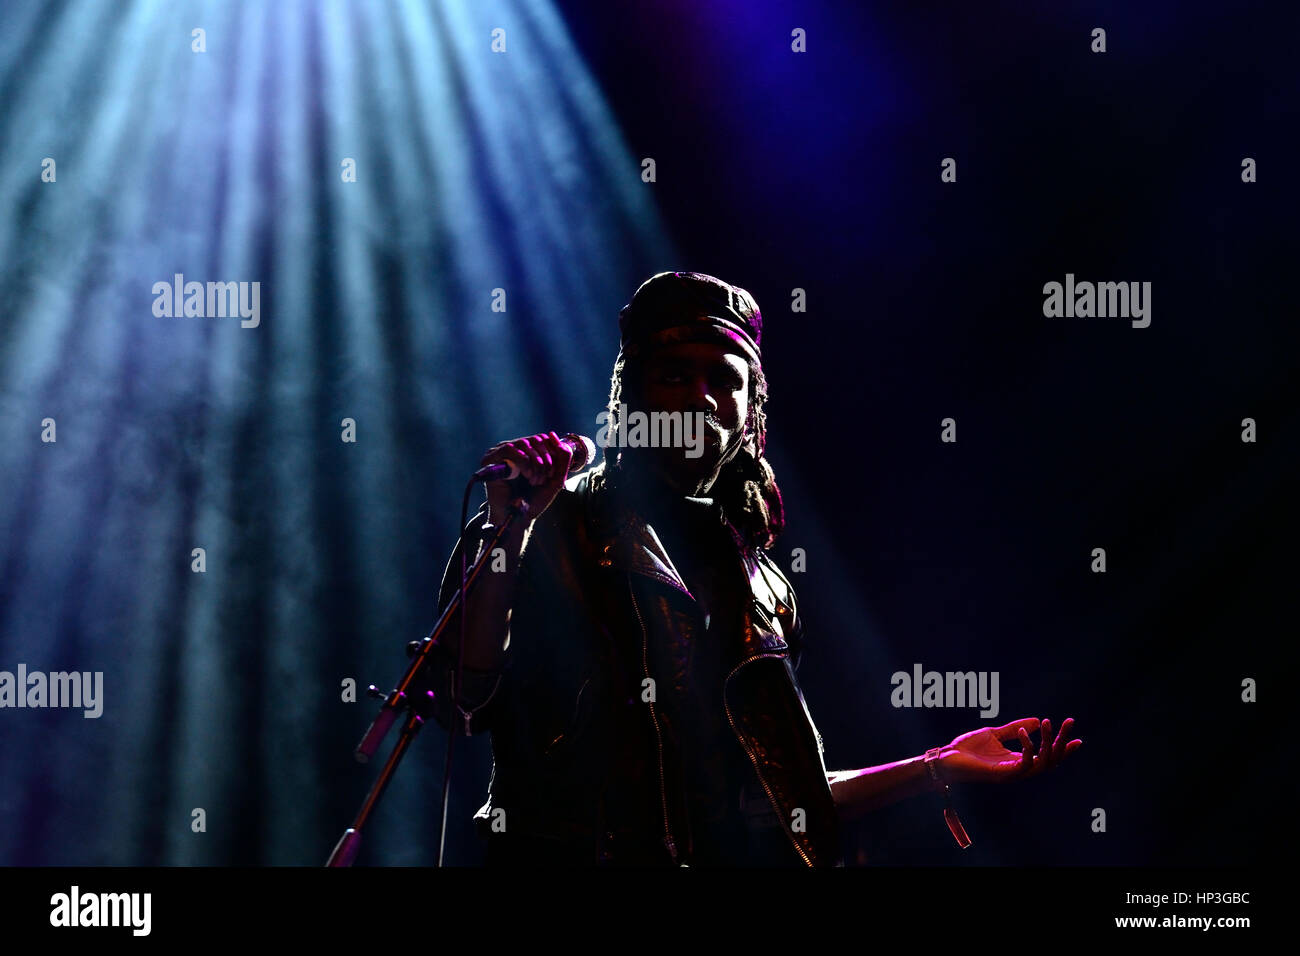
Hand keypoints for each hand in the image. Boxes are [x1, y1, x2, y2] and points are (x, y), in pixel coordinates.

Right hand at [479, 431, 573, 526]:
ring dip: (535, 463)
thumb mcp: (555, 478)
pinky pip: (509, 449)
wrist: (518, 516)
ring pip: (524, 443)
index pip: (543, 439)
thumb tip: (559, 439)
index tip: (553, 473)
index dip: (552, 453)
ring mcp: (500, 453)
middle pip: (535, 440)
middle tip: (544, 479)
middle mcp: (513, 449)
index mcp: (527, 451)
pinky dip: (522, 462)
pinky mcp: (490, 459)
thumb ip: (562, 459)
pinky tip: (526, 476)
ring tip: (534, 480)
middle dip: (545, 460)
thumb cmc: (534, 498)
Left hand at [937, 717, 1081, 783]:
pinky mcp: (1003, 774)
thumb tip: (1036, 720)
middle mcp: (1019, 769)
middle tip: (1069, 722)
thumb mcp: (994, 733)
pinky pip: (1024, 764)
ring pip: (1042, 763)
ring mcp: (1012, 774)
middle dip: (1061, 741)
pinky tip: (1021, 732)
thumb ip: (1014, 729)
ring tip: (1047, 722)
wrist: (946, 759)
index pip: (1047, 756)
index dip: (1062, 748)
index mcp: (1018, 760)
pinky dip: (1027, 747)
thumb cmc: (966, 749)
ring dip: (1047, 742)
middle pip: (1050, 760)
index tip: (1077, 736)